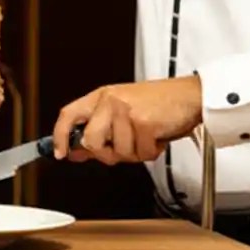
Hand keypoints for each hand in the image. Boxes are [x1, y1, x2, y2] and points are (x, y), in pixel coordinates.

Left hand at [52, 76, 203, 164]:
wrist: (189, 95)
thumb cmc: (159, 103)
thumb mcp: (122, 111)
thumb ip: (97, 130)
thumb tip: (75, 150)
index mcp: (101, 97)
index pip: (68, 114)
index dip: (59, 136)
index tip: (60, 153)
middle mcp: (110, 101)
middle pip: (90, 141)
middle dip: (106, 154)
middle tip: (124, 148)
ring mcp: (125, 111)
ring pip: (118, 152)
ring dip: (135, 152)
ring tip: (146, 136)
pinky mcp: (143, 122)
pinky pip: (140, 153)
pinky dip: (151, 151)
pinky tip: (157, 136)